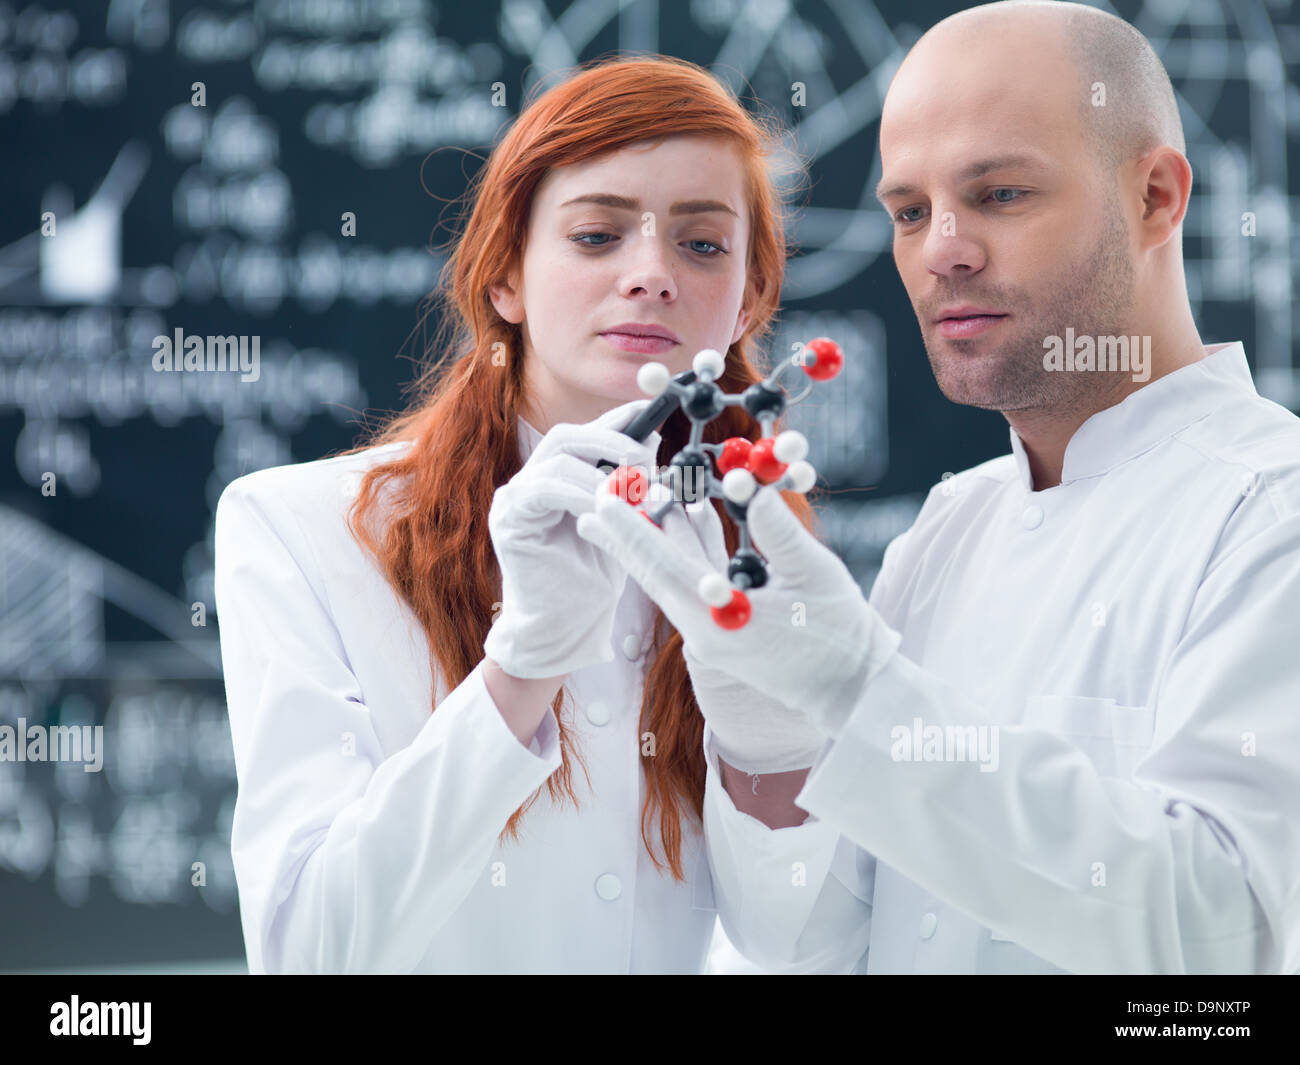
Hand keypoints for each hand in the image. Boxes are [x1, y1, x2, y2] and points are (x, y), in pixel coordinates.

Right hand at [482, 400, 660, 678]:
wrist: (568, 630)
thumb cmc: (594, 581)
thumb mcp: (622, 522)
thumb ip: (629, 483)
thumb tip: (652, 438)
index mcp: (557, 477)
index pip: (586, 435)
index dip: (618, 421)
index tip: (652, 411)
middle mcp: (532, 481)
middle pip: (567, 437)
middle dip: (611, 441)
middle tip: (646, 459)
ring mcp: (515, 498)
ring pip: (556, 459)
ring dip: (599, 472)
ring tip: (633, 491)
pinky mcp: (509, 520)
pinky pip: (542, 489)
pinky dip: (577, 493)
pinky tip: (602, 508)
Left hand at [575, 485, 900, 734]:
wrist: (850, 688)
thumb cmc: (839, 633)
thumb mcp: (816, 576)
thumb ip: (780, 535)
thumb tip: (753, 491)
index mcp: (718, 623)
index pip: (664, 568)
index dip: (633, 532)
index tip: (605, 502)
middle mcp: (703, 632)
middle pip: (655, 574)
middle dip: (624, 536)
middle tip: (593, 502)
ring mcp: (711, 633)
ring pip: (673, 577)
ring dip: (654, 539)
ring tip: (628, 505)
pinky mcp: (724, 630)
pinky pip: (695, 584)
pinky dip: (687, 551)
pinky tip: (684, 519)